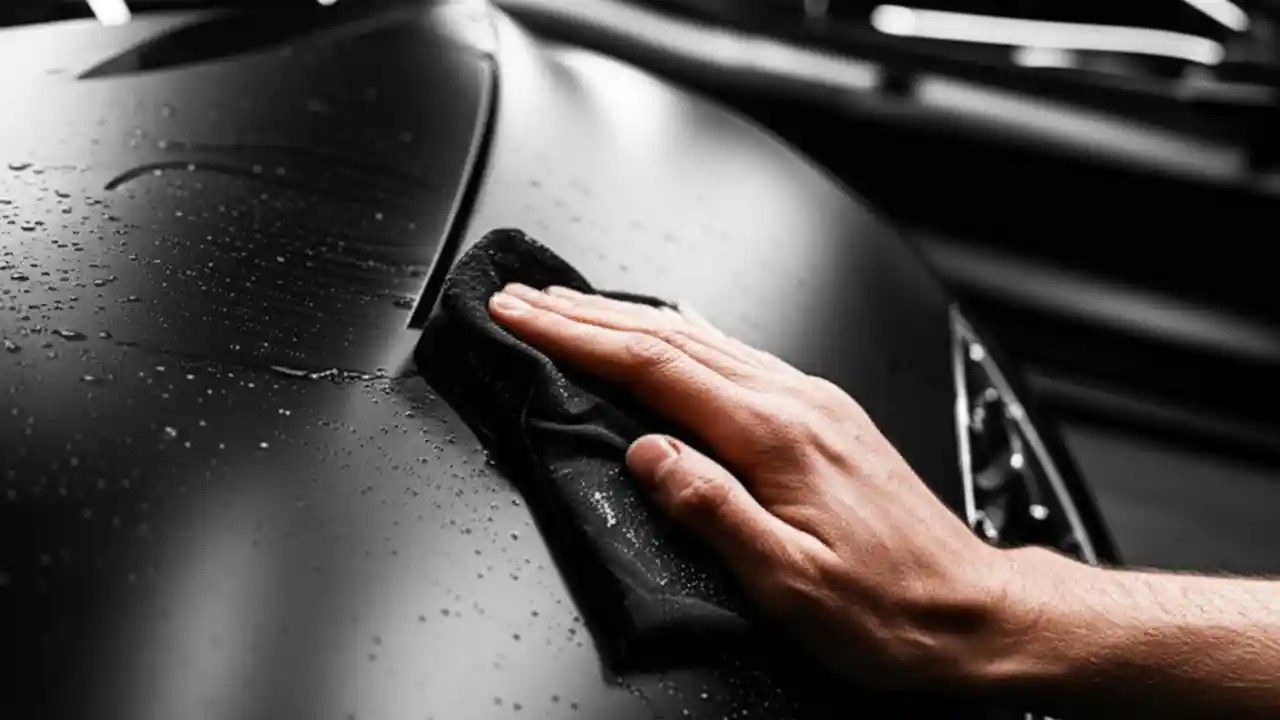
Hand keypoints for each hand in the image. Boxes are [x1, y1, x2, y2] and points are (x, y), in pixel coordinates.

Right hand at [487, 283, 1016, 687]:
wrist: (971, 611)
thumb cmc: (888, 608)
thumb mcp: (789, 582)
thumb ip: (712, 509)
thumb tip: (648, 454)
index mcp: (776, 435)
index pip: (652, 367)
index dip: (577, 338)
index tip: (523, 317)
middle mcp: (795, 402)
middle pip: (670, 337)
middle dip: (586, 314)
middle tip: (525, 296)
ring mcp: (812, 402)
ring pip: (702, 338)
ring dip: (628, 318)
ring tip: (574, 307)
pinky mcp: (823, 415)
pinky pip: (736, 354)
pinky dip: (682, 336)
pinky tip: (670, 333)